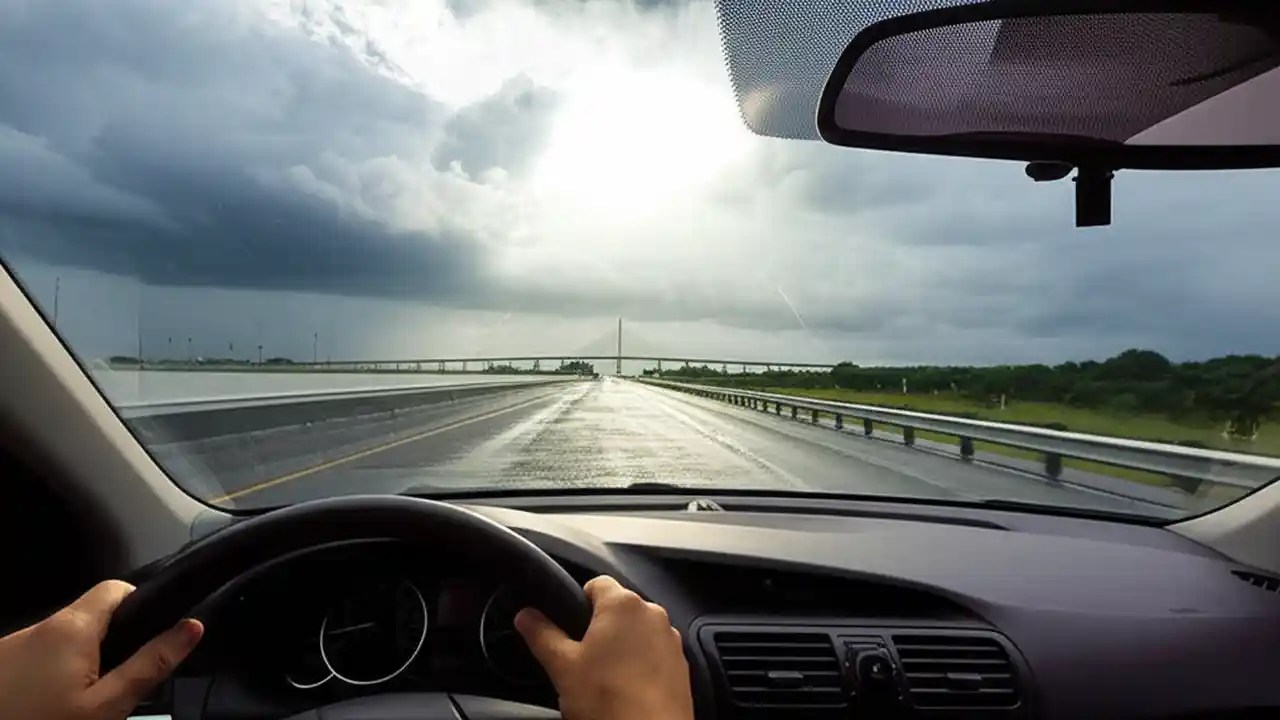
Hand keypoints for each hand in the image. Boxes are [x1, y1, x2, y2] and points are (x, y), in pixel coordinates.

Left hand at [0, 580, 203, 719]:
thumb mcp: (107, 706)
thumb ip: (150, 665)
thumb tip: (192, 628)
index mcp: (71, 628)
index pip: (116, 588)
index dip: (141, 605)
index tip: (150, 636)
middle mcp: (37, 628)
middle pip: (89, 618)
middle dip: (108, 646)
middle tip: (115, 685)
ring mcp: (10, 646)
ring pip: (61, 642)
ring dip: (76, 663)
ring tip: (77, 702)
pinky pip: (33, 659)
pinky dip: (47, 675)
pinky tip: (47, 705)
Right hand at [515, 575, 693, 719]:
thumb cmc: (606, 698)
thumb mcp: (563, 667)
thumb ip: (542, 635)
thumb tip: (525, 615)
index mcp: (623, 604)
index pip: (596, 583)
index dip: (578, 601)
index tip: (569, 627)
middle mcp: (652, 613)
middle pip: (618, 608)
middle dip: (600, 626)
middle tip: (582, 657)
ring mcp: (671, 639)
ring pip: (638, 631)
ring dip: (622, 645)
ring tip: (605, 677)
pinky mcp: (682, 664)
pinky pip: (655, 652)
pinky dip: (641, 663)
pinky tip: (628, 688)